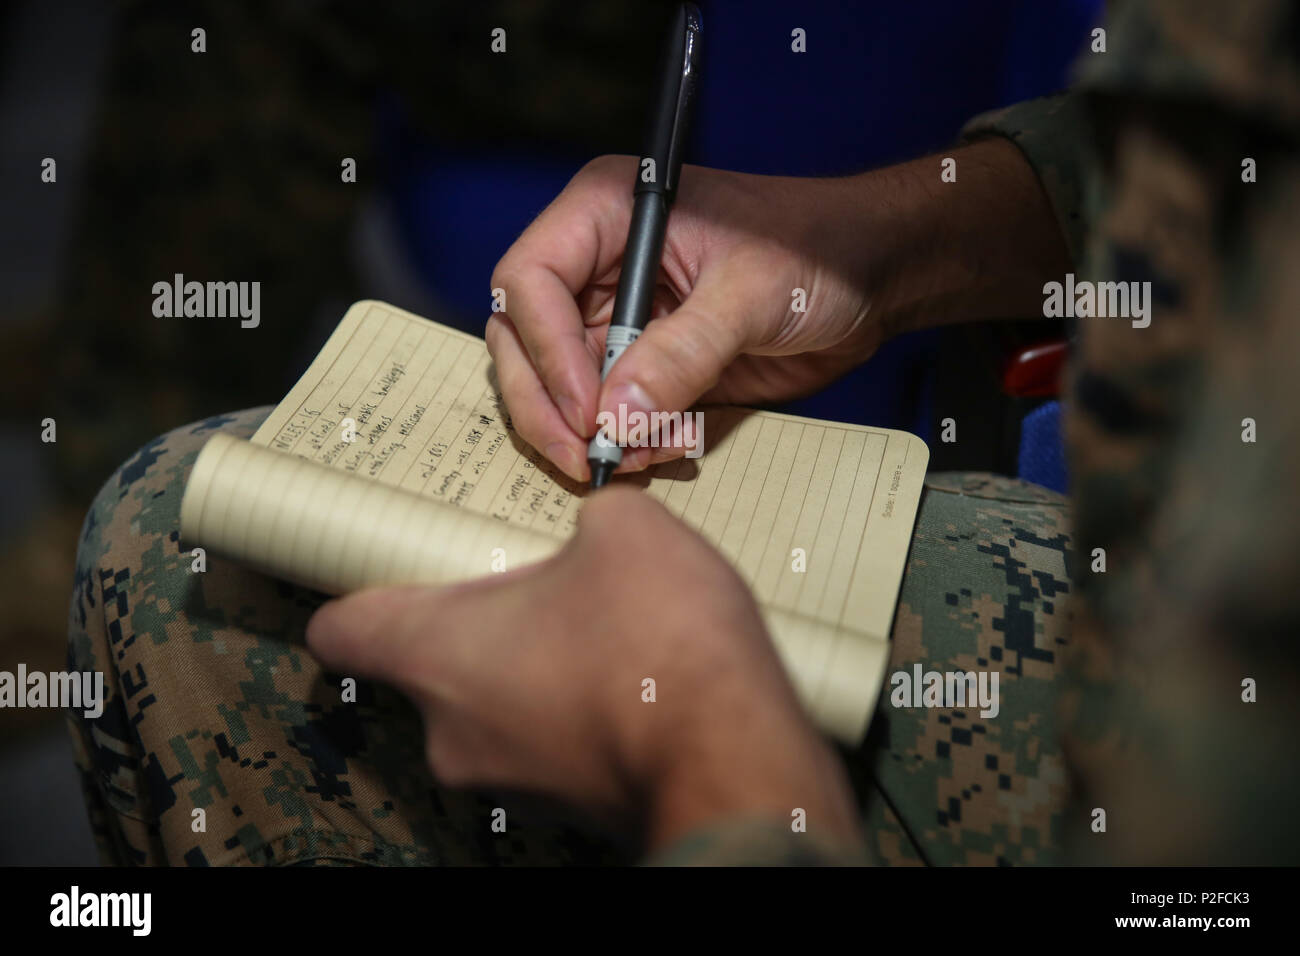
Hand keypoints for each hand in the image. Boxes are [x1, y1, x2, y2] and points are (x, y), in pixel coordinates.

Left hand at [305, 486, 861, 850]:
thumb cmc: (661, 643)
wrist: (738, 766)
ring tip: (611, 633)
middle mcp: (453, 734)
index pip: (341, 632)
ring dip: (539, 670)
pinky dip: (583, 713)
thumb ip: (591, 517)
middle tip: (545, 586)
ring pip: (497, 709)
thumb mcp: (628, 529)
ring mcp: (509, 785)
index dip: (361, 593)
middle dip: (487, 624)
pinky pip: (552, 745)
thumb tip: (601, 531)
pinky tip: (641, 681)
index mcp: (438, 654)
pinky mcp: (568, 813)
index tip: (399, 573)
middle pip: (433, 668)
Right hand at [486, 140, 1068, 481]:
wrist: (870, 276)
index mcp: (607, 214)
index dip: (545, 350)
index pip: (529, 279)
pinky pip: (611, 413)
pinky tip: (667, 449)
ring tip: (637, 458)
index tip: (588, 410)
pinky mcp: (646, 365)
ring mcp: (618, 319)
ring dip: (590, 433)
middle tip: (586, 458)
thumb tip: (615, 416)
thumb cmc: (816, 249)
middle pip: (525, 341)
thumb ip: (683, 353)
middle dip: (548, 406)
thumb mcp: (749, 293)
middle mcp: (598, 266)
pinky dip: (629, 441)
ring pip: (559, 387)